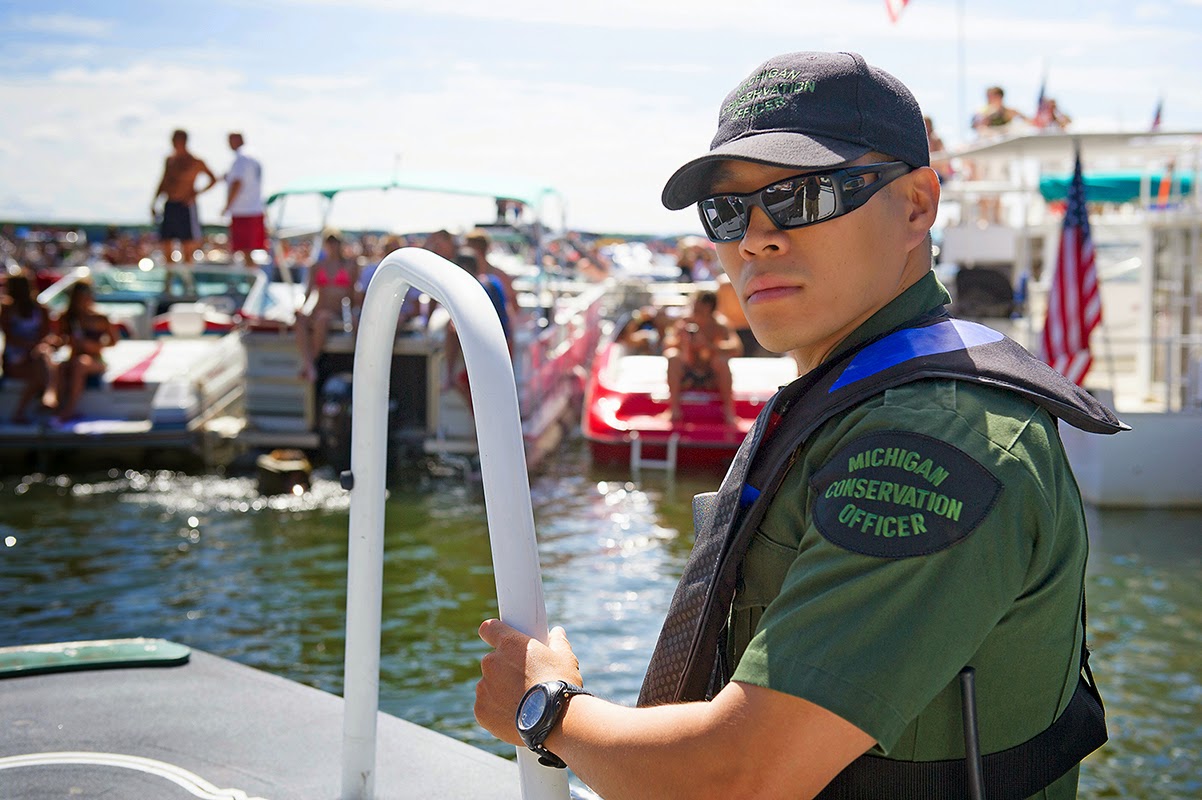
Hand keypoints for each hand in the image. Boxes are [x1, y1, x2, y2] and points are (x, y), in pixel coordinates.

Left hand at [475, 620, 581, 745]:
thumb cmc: (561, 685)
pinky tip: (515, 716)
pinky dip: (496, 711)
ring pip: (489, 685)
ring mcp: (484, 687)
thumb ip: (557, 643)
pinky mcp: (481, 711)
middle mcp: (491, 663)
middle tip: (525, 681)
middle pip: (493, 662)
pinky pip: (486, 707)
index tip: (500, 640)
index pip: (490, 629)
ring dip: (501, 690)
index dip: (494, 633)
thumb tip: (557, 633)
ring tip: (524, 702)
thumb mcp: (564, 659)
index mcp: (509, 644)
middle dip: (505, 669)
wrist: (555, 721)